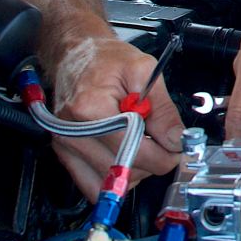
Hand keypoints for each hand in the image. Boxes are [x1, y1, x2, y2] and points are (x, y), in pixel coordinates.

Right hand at [51, 35, 184, 203]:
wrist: (77, 54)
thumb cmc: (107, 59)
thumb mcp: (145, 71)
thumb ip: (163, 109)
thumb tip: (176, 141)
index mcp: (91, 108)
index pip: (133, 151)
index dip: (163, 154)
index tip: (176, 147)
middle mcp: (72, 130)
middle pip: (122, 171)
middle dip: (151, 162)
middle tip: (162, 142)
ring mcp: (65, 144)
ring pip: (109, 182)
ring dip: (133, 171)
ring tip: (140, 143)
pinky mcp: (64, 154)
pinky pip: (92, 185)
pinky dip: (114, 178)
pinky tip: (124, 156)